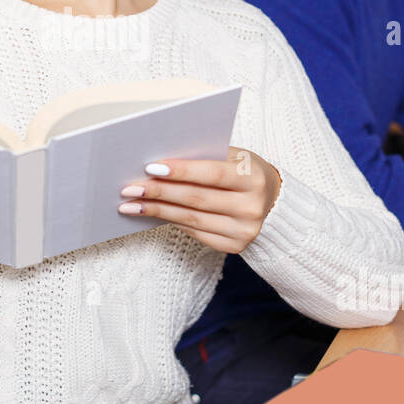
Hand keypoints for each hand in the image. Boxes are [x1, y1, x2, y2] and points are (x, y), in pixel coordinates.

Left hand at [117, 146, 282, 252]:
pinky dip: (171, 221)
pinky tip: (152, 214)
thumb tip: (159, 162)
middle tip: (129, 188)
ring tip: (130, 205)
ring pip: (191, 219)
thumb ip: (205, 157)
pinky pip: (195, 232)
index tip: (150, 167)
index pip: (212, 174)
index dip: (181, 171)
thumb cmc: (244, 171)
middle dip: (159, 193)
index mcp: (253, 178)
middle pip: (196, 199)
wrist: (274, 202)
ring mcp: (244, 230)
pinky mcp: (235, 246)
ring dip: (156, 211)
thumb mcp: (234, 157)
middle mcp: (251, 207)